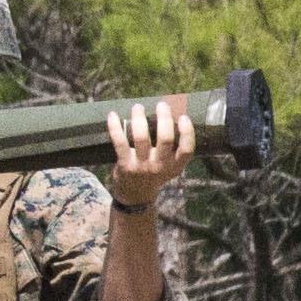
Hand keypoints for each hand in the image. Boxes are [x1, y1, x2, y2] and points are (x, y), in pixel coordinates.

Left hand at [103, 94, 195, 208]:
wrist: (135, 196)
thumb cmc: (154, 174)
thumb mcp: (169, 166)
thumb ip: (173, 148)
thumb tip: (171, 114)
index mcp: (175, 166)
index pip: (187, 150)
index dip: (187, 132)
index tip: (183, 116)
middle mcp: (160, 166)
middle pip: (165, 138)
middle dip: (163, 117)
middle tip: (161, 104)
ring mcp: (142, 166)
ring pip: (141, 137)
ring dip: (139, 118)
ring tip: (138, 107)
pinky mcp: (125, 164)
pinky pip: (119, 142)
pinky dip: (115, 127)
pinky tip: (112, 115)